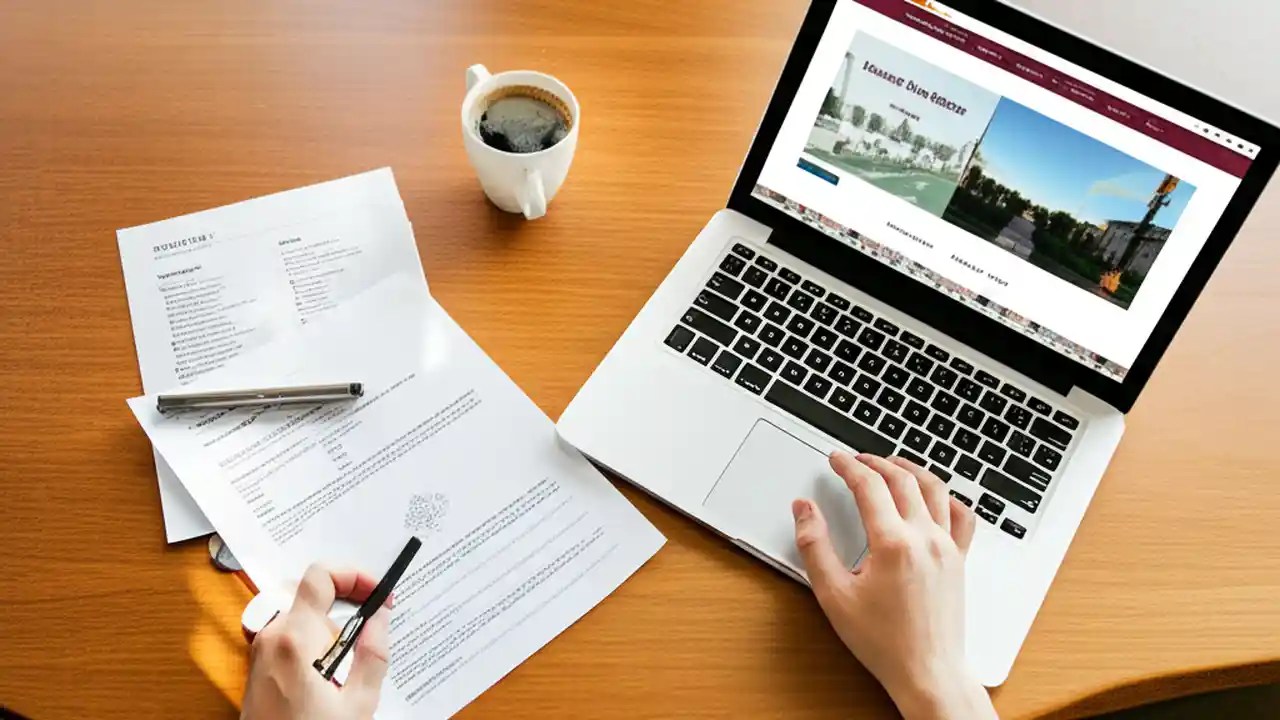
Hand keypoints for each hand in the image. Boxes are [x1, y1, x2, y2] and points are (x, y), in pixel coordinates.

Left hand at [241, 564, 390, 719]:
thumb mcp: (359, 702)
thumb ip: (373, 653)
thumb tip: (379, 618)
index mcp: (296, 639)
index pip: (321, 576)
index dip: (354, 575)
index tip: (377, 593)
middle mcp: (272, 637)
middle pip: (312, 592)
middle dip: (347, 599)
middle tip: (375, 618)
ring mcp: (261, 651)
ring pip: (301, 613)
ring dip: (331, 622)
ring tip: (356, 651)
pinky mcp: (259, 665)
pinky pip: (290, 633)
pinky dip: (315, 637)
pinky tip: (335, 665)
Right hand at [791, 451, 994, 719]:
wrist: (927, 672)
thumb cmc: (883, 641)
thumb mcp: (833, 595)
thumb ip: (814, 546)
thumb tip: (803, 510)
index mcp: (893, 543)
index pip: (869, 486)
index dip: (848, 466)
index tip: (836, 459)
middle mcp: (925, 538)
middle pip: (902, 479)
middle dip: (876, 462)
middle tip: (857, 460)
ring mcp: (948, 547)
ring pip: (935, 489)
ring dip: (911, 469)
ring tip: (892, 465)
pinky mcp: (960, 560)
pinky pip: (963, 516)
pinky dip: (948, 498)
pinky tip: (936, 497)